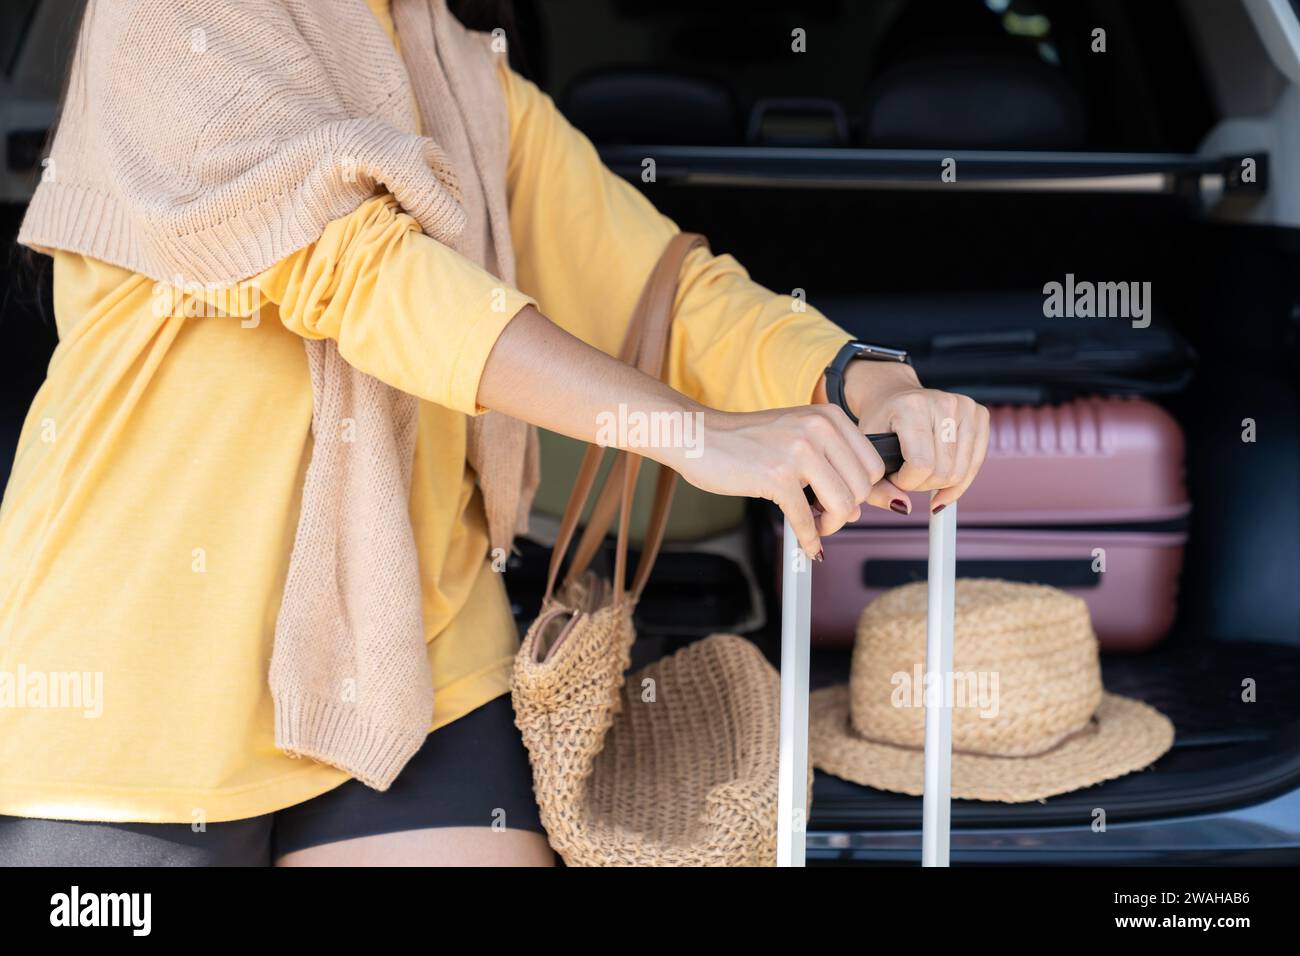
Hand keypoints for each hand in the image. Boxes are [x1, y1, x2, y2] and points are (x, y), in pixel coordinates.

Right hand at [666, 403, 889, 560]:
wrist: (698, 435)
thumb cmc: (747, 440)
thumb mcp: (800, 437)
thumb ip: (839, 462)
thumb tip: (889, 500)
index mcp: (829, 417)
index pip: (873, 465)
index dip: (863, 493)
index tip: (845, 503)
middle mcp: (818, 429)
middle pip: (860, 488)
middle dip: (846, 512)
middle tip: (825, 519)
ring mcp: (798, 452)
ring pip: (841, 505)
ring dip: (829, 526)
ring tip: (814, 526)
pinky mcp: (776, 477)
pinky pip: (805, 519)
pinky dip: (808, 539)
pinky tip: (804, 544)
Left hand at [838, 359, 989, 514]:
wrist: (893, 396)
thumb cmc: (880, 424)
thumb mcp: (867, 454)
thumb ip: (876, 489)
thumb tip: (903, 508)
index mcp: (911, 406)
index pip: (921, 464)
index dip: (907, 482)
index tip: (894, 476)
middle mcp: (942, 402)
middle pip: (944, 471)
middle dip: (922, 485)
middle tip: (907, 475)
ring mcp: (965, 406)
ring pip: (961, 471)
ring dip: (940, 483)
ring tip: (921, 472)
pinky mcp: (980, 414)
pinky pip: (976, 463)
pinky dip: (959, 479)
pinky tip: (942, 478)